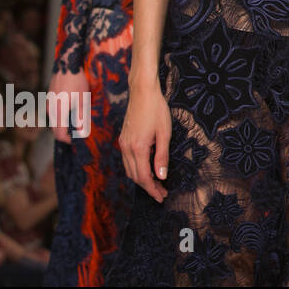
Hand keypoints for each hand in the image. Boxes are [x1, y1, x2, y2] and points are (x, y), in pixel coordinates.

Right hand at [46, 68, 89, 143]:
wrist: (67, 65)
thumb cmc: (77, 82)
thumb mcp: (83, 100)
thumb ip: (81, 117)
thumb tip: (81, 132)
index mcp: (58, 112)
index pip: (59, 134)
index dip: (69, 140)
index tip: (78, 141)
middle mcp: (50, 110)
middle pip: (56, 129)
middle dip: (67, 133)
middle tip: (80, 133)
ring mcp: (48, 104)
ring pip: (55, 120)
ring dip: (64, 124)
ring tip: (78, 122)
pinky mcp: (50, 98)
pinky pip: (54, 112)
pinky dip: (62, 116)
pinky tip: (72, 110)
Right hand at [118, 82, 171, 202]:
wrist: (142, 92)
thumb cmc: (157, 110)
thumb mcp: (165, 133)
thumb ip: (162, 156)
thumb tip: (162, 176)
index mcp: (137, 147)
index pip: (143, 177)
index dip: (153, 189)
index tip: (162, 196)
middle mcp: (126, 148)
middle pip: (135, 176)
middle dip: (148, 187)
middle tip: (161, 193)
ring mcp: (123, 143)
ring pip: (129, 169)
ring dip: (142, 179)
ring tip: (157, 184)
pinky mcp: (123, 139)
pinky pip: (128, 160)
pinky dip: (137, 169)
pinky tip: (148, 169)